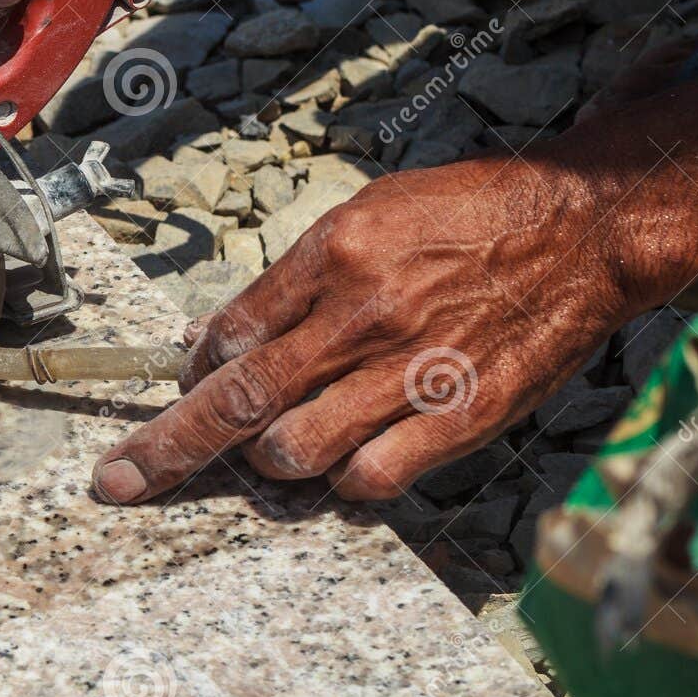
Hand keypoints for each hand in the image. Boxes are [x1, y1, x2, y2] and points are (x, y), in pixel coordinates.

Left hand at [92, 154, 633, 503]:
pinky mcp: (461, 415)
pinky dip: (341, 482)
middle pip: (238, 402)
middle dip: (164, 450)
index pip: (229, 334)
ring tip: (267, 452)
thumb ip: (291, 280)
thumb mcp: (365, 213)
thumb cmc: (465, 215)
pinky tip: (342, 463)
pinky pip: (372, 478)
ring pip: (295, 451)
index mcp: (334, 253)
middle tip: (117, 483)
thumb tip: (220, 337)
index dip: (191, 374)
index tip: (178, 390)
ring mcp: (411, 371)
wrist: (580, 230)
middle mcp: (363, 315)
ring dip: (264, 461)